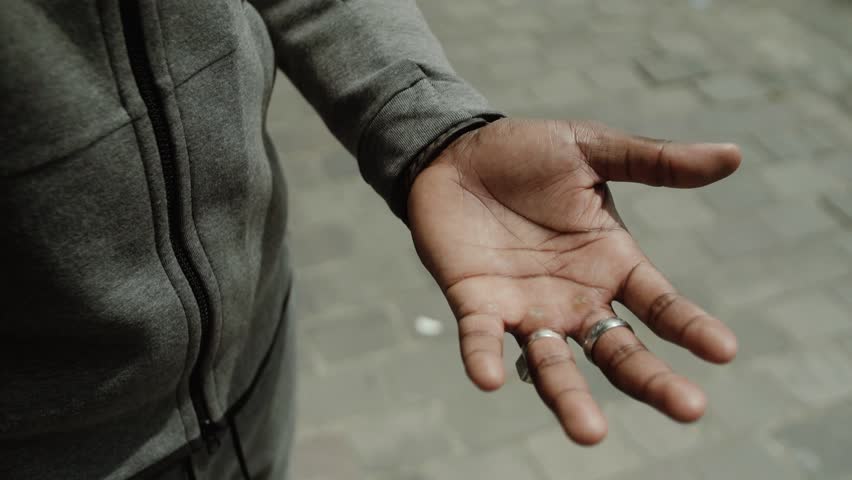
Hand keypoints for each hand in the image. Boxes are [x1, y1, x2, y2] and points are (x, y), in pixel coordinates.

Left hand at [408, 118, 740, 444]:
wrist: (457, 153)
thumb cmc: (528, 154)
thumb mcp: (594, 150)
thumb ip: (654, 162)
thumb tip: (734, 154)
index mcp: (611, 264)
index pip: (660, 305)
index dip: (691, 327)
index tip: (724, 350)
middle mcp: (575, 298)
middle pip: (619, 350)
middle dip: (651, 380)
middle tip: (689, 410)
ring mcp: (526, 307)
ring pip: (553, 364)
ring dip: (569, 397)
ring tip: (590, 433)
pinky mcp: (476, 304)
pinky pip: (481, 339)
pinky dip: (485, 358)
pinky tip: (490, 380)